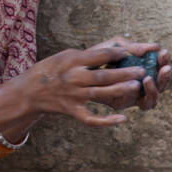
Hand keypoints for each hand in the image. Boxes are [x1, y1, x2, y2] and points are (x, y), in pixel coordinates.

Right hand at [18, 42, 152, 126]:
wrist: (29, 91)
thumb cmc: (51, 70)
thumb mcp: (65, 56)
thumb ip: (88, 55)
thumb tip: (116, 51)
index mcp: (72, 61)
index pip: (99, 55)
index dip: (117, 53)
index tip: (130, 52)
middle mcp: (73, 78)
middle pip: (104, 76)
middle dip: (125, 73)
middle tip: (142, 71)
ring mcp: (73, 96)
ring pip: (101, 94)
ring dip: (120, 91)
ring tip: (137, 87)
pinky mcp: (72, 111)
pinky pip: (91, 118)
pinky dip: (107, 121)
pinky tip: (122, 119)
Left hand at [86, 36, 171, 110]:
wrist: (75, 69)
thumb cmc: (98, 56)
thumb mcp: (115, 46)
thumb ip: (133, 46)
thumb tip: (155, 47)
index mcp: (142, 73)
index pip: (160, 70)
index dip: (164, 62)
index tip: (164, 52)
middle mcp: (140, 88)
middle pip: (161, 87)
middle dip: (165, 77)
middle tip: (164, 68)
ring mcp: (131, 98)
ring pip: (151, 101)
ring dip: (153, 90)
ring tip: (148, 78)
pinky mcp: (120, 104)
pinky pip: (135, 104)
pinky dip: (136, 99)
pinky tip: (135, 87)